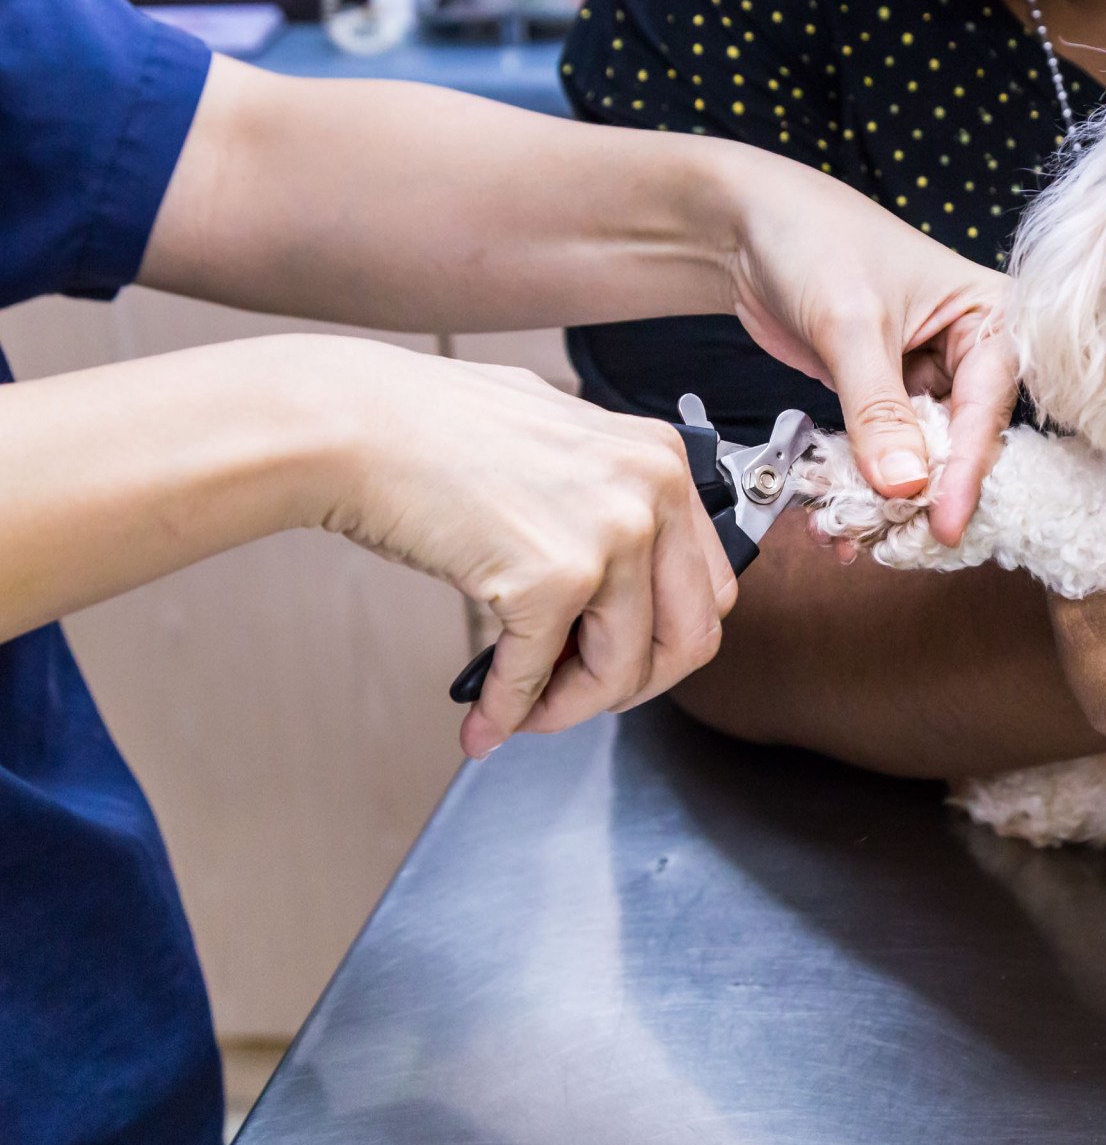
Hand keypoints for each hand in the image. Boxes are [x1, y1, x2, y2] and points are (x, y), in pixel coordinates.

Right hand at [307, 339, 736, 757]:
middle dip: (633, 684)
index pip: (711, 585)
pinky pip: (538, 675)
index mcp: (663, 461)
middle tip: (580, 696)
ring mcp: (609, 536)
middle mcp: (653, 494)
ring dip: (570, 707)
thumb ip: (610, 503)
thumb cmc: (437, 429)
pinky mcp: (551, 578)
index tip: (622, 657)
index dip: (665, 639)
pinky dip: (509, 712)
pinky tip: (485, 721)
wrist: (355, 424)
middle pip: (689, 636)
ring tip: (526, 712)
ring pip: (623, 670)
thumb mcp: (562, 446)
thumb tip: (622, 587)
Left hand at [715, 150, 1016, 545]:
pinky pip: (885, 455)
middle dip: (925, 494)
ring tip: (850, 534)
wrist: (746, 223)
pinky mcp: (887, 398)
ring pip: (922, 458)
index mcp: (991, 315)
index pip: (988, 407)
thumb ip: (878, 409)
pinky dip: (860, 487)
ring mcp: (927, 378)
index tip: (946, 524)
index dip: (966, 471)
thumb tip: (906, 485)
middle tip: (895, 541)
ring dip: (887, 501)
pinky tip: (833, 517)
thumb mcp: (850, 325)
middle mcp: (970, 352)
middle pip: (964, 443)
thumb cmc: (813, 240)